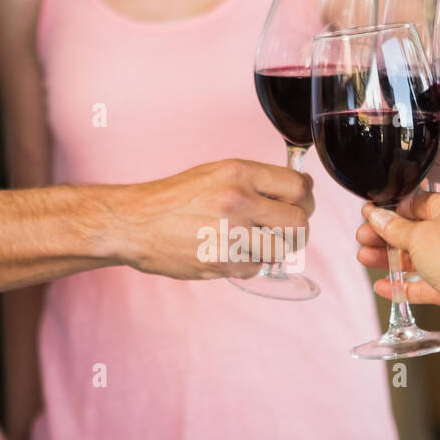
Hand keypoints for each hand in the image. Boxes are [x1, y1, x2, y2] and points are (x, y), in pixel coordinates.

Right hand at [108, 160, 314, 279]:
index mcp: (238, 173)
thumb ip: (255, 182)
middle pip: (299, 222)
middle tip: (286, 229)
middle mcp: (238, 201)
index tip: (300, 203)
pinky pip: (256, 267)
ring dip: (274, 249)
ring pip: (281, 249)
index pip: (298, 186)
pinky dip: (250, 263)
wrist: (134, 223)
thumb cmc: (173, 199)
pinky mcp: (222, 262)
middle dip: (298, 228)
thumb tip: (298, 192)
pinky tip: (231, 252)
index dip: (305, 198)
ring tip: (256, 242)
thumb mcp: (215, 174)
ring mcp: (231, 234)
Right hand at [356, 191, 439, 332]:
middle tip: (364, 236)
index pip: (415, 203)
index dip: (390, 209)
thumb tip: (378, 217)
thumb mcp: (416, 235)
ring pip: (414, 256)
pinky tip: (384, 285)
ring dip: (388, 258)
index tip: (371, 214)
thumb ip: (393, 227)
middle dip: (384, 235)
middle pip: (412, 231)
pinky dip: (401, 285)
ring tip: (365, 257)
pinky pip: (420, 282)